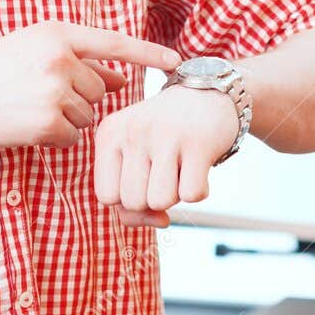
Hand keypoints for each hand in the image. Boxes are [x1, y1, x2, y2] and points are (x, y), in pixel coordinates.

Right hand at [0, 21, 180, 150]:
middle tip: (39, 95)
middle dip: (79, 98)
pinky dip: (54, 137)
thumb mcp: (32, 50)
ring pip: (86, 115)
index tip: (176, 61)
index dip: (148, 53)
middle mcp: (59, 58)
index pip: (114, 43)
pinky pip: (71, 136)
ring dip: (66, 118)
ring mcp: (54, 91)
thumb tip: (119, 79)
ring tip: (28, 107)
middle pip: (99, 89)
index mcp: (57, 33)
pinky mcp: (47, 122)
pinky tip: (26, 125)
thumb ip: (77, 59)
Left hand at [94, 83, 239, 227]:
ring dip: (175, 195)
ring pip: (160, 202)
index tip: (142, 178)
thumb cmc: (165, 135)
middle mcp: (134, 130)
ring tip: (180, 167)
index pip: (106, 196)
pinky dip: (199, 190)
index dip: (126, 199)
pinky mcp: (198, 142)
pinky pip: (192, 195)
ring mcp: (166, 134)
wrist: (208, 92)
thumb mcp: (136, 158)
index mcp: (110, 133)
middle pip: (133, 202)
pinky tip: (199, 166)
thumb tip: (162, 222)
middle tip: (165, 170)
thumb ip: (131, 202)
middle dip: (152, 197)